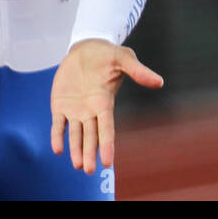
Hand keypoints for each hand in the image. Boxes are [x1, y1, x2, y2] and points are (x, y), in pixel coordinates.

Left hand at [50, 39, 163, 173]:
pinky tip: (57, 148)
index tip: (108, 161)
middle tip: (89, 170)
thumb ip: (138, 71)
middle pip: (91, 137)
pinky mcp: (59, 105)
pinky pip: (58, 124)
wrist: (85, 48)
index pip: (107, 128)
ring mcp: (75, 110)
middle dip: (90, 153)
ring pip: (75, 135)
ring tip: (78, 166)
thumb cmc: (107, 54)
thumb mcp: (123, 59)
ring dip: (76, 150)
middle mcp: (90, 111)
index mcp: (105, 103)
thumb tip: (160, 82)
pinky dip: (57, 136)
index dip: (107, 144)